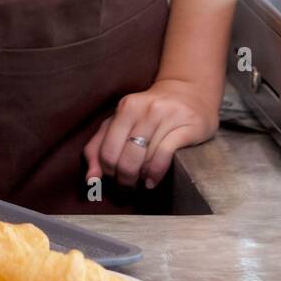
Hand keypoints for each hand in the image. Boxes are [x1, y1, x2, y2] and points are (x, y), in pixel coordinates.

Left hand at [83, 77, 221, 190]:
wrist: (189, 95)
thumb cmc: (148, 114)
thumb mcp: (120, 124)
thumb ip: (99, 147)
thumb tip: (91, 179)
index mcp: (125, 107)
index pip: (106, 151)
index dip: (107, 172)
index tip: (112, 178)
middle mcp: (145, 109)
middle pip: (124, 159)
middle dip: (123, 179)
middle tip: (127, 186)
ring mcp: (167, 117)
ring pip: (144, 160)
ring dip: (140, 178)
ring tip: (142, 181)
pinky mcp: (187, 127)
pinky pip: (164, 156)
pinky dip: (155, 174)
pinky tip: (152, 181)